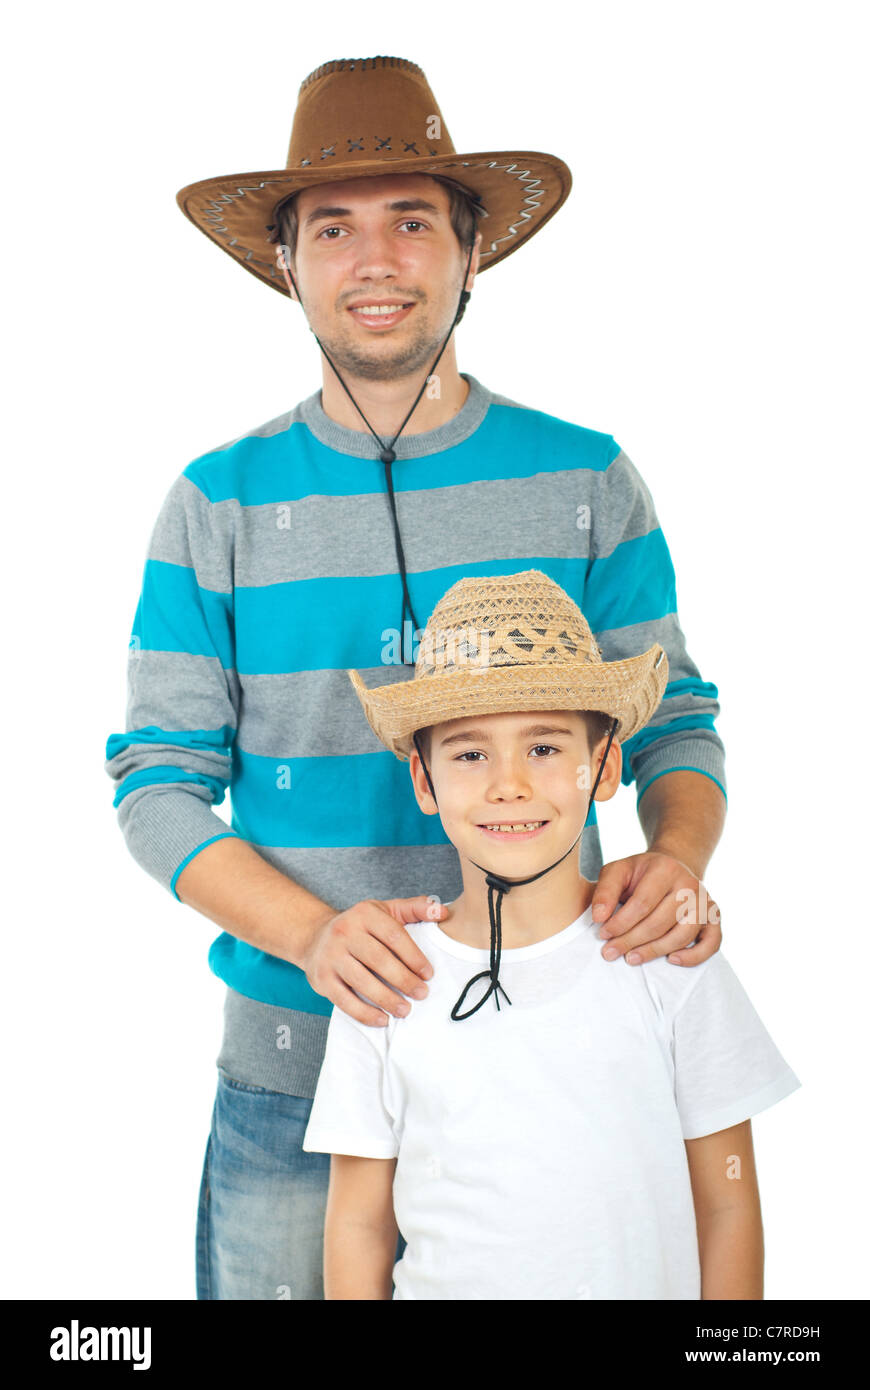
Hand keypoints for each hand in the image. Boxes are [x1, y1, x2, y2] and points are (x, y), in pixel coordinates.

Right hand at [302, 895, 447, 1025]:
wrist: (315, 937)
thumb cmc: (360, 926)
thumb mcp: (386, 910)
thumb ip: (416, 908)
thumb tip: (443, 912)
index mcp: (364, 914)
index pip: (393, 936)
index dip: (414, 956)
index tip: (429, 974)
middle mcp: (344, 932)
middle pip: (379, 960)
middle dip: (403, 980)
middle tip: (422, 994)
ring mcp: (331, 956)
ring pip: (362, 981)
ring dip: (386, 999)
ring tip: (405, 1010)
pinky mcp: (322, 979)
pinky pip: (344, 1000)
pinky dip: (364, 1013)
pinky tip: (382, 1019)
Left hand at [589, 851, 720, 965]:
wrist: (672, 868)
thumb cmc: (640, 874)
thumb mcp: (618, 871)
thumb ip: (605, 891)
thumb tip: (598, 918)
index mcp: (665, 869)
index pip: (642, 903)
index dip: (620, 923)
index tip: (602, 934)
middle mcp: (690, 884)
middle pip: (660, 922)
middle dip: (631, 940)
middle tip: (609, 952)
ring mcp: (705, 902)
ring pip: (682, 935)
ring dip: (655, 951)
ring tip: (631, 958)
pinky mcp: (715, 918)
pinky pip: (712, 944)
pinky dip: (694, 956)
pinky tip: (671, 960)